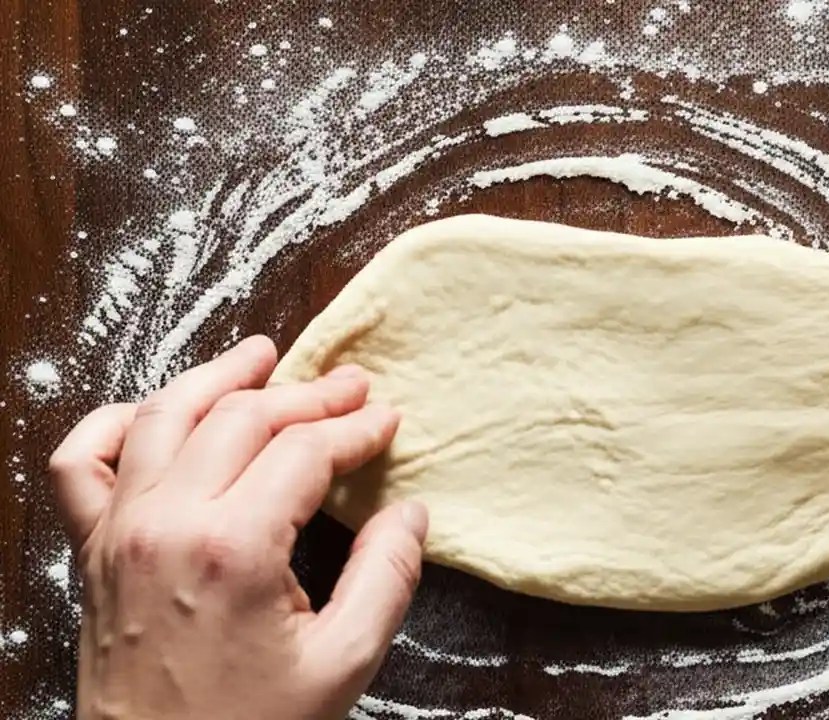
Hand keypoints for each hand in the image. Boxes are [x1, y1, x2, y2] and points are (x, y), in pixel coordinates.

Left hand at [48, 336, 427, 719]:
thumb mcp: (343, 664)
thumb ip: (386, 579)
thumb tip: (411, 513)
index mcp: (235, 548)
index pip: (304, 451)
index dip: (355, 428)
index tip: (388, 420)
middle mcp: (168, 521)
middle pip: (241, 418)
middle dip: (307, 394)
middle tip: (352, 385)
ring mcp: (119, 529)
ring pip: (162, 414)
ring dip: (217, 377)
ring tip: (262, 354)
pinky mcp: (91, 547)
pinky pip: (81, 460)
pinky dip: (116, 422)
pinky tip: (156, 411)